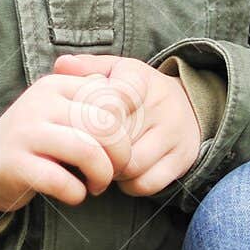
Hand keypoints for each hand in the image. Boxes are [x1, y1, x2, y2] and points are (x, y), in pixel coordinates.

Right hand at [0, 71, 134, 222]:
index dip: (128, 126)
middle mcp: (41, 103)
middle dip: (121, 154)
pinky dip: (77, 193)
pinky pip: (62, 181)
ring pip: (88, 151)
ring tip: (97, 185)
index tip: (121, 146)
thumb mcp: (59, 109)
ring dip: (102, 175)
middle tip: (116, 170)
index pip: (111, 97)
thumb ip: (91, 101)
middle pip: (106, 124)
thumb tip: (131, 98)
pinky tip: (75, 194)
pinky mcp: (16, 165)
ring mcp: (26, 133)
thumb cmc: (36, 140)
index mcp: (56, 84)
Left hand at [51, 54, 202, 196]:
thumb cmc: (137, 93)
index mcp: (139, 79)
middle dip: (95, 150)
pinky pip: (146, 183)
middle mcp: (160, 104)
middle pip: (115, 140)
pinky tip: (123, 173)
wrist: (188, 106)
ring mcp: (173, 133)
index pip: (110, 101)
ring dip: (111, 170)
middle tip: (84, 151)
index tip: (81, 125)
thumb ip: (86, 68)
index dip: (91, 119)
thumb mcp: (115, 71)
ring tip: (104, 161)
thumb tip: (61, 65)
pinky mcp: (181, 158)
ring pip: (130, 166)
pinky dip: (128, 184)